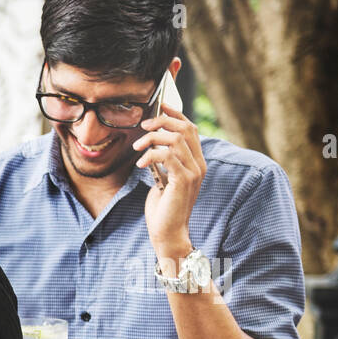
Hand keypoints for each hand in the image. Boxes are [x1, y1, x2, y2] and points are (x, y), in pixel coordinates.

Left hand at [134, 103, 205, 261]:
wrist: (168, 232)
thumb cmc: (163, 208)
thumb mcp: (164, 179)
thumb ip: (164, 162)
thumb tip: (151, 146)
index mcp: (196, 162)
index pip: (191, 129)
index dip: (176, 114)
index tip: (160, 106)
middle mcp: (199, 164)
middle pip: (185, 128)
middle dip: (162, 122)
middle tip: (143, 127)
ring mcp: (194, 172)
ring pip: (176, 139)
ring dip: (152, 139)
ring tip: (137, 148)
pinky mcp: (184, 180)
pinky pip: (168, 156)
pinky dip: (151, 155)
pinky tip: (141, 164)